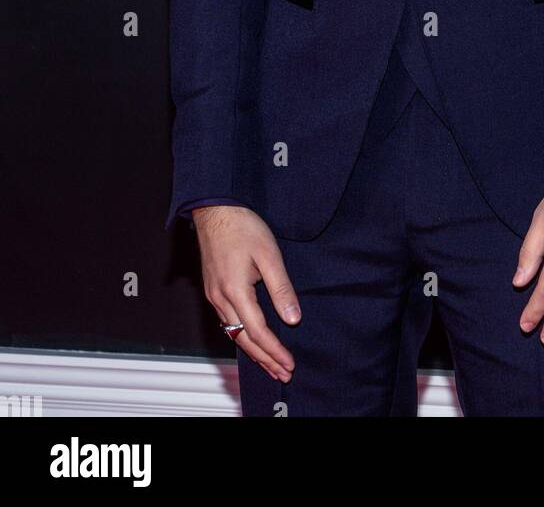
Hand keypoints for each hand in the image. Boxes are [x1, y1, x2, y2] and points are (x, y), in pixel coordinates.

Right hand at [192, 204, 299, 382]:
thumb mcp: (269, 255)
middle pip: (244, 340)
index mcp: (235, 291)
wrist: (214, 209)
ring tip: (271, 363)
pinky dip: (242, 336)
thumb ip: (281, 289)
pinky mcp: (213, 289)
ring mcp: (214, 295)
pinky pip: (227, 322)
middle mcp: (220, 298)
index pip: (259, 332)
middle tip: (283, 373)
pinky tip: (252, 339)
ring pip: (234, 334)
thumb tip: (292, 319)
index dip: (275, 351)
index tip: (289, 364)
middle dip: (264, 360)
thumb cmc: (242, 227)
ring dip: (253, 351)